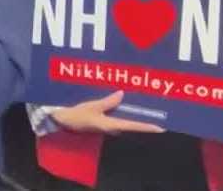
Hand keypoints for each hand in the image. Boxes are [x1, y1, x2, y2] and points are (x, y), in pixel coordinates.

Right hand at [50, 91, 164, 134]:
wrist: (62, 121)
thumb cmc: (76, 116)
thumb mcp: (91, 106)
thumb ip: (108, 102)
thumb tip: (122, 94)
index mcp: (111, 125)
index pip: (133, 126)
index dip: (147, 127)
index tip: (160, 128)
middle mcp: (112, 128)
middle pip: (131, 124)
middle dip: (142, 118)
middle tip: (154, 111)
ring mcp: (107, 126)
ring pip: (124, 120)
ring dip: (131, 114)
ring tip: (141, 104)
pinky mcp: (102, 123)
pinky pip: (115, 117)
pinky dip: (120, 111)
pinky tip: (121, 103)